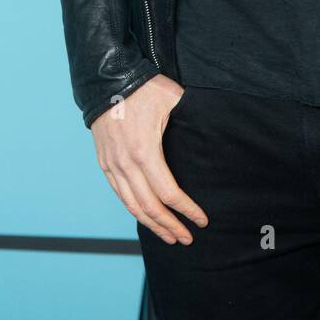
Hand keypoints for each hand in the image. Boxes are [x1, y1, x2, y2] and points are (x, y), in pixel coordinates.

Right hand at [91, 74, 208, 244]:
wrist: (107, 80)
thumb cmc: (144, 88)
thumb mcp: (173, 100)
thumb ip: (191, 118)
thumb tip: (214, 129)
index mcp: (145, 152)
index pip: (169, 194)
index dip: (187, 210)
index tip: (201, 220)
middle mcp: (126, 164)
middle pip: (150, 207)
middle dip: (171, 226)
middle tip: (187, 238)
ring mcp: (113, 166)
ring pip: (132, 206)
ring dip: (152, 225)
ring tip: (169, 236)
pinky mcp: (105, 163)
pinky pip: (120, 195)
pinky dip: (135, 210)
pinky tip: (147, 217)